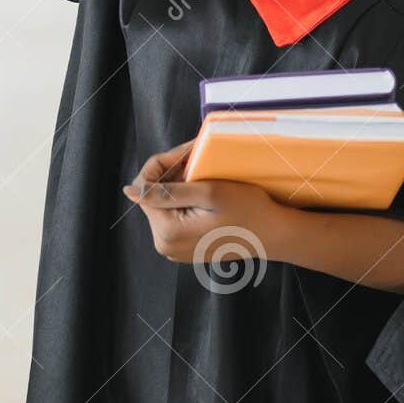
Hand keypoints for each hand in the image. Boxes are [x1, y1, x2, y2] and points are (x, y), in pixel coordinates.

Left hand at [123, 141, 290, 265]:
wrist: (273, 235)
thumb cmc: (248, 210)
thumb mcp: (208, 192)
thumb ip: (166, 192)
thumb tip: (129, 191)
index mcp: (166, 231)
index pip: (146, 187)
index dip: (165, 164)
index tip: (189, 154)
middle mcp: (165, 245)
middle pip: (154, 197)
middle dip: (172, 174)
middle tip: (198, 161)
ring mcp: (174, 249)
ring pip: (165, 205)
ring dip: (180, 186)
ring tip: (205, 176)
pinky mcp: (185, 247)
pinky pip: (175, 217)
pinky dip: (186, 201)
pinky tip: (205, 193)